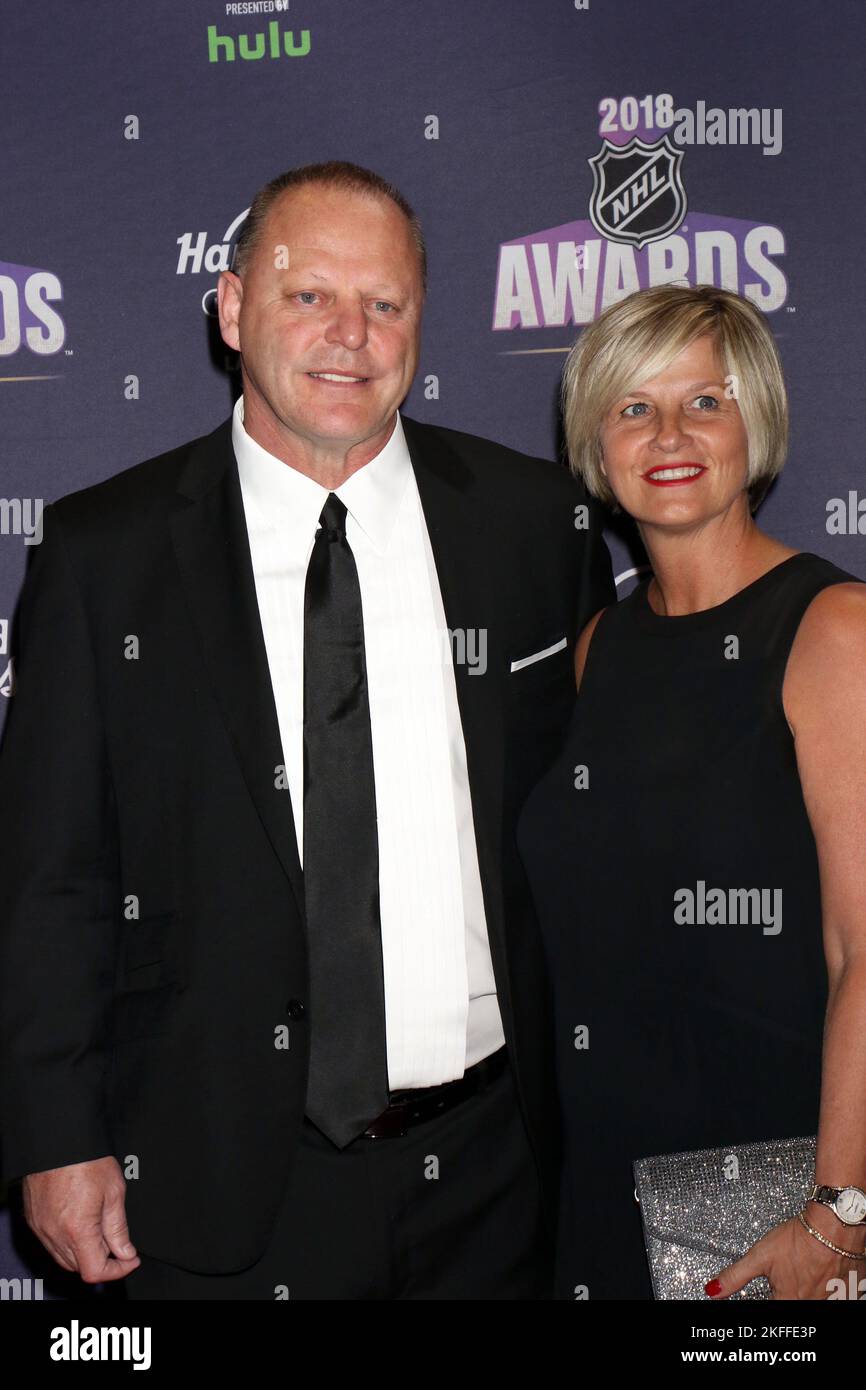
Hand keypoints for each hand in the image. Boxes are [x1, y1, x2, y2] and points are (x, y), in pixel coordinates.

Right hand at [22, 1156, 140, 1283]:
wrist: (59, 1139)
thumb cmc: (87, 1158)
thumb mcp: (114, 1191)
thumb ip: (119, 1228)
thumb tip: (125, 1252)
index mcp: (77, 1229)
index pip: (95, 1271)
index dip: (117, 1270)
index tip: (130, 1259)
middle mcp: (54, 1234)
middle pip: (79, 1267)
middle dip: (102, 1260)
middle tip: (119, 1243)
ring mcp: (41, 1228)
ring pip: (64, 1258)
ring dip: (84, 1253)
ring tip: (100, 1230)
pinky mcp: (33, 1220)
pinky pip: (51, 1243)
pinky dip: (67, 1242)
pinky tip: (81, 1224)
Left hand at [705, 1211, 864, 1299]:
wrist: (833, 1225)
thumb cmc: (800, 1238)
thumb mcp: (759, 1256)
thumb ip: (735, 1276)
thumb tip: (712, 1290)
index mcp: (788, 1301)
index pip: (772, 1310)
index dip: (769, 1298)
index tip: (771, 1291)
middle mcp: (811, 1305)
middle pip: (794, 1304)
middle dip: (789, 1292)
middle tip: (791, 1273)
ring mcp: (832, 1299)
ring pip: (815, 1300)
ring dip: (809, 1290)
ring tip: (807, 1272)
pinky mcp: (848, 1291)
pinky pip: (837, 1296)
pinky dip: (829, 1289)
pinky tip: (825, 1274)